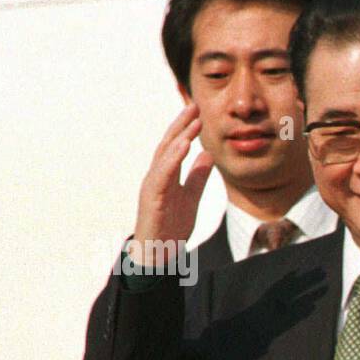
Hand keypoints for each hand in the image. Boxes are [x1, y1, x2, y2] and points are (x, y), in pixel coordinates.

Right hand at [130, 104, 213, 267]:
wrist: (159, 253)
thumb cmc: (171, 226)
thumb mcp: (191, 196)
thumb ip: (198, 176)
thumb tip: (207, 155)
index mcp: (166, 175)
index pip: (176, 147)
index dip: (186, 128)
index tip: (199, 112)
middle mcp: (157, 176)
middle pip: (168, 145)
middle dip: (181, 125)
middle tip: (194, 106)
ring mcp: (152, 185)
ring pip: (164, 156)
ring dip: (178, 137)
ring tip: (192, 121)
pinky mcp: (152, 197)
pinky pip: (163, 174)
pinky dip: (173, 158)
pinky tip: (183, 146)